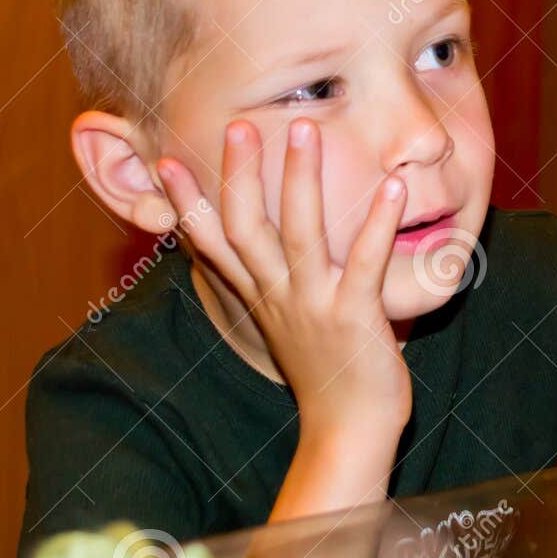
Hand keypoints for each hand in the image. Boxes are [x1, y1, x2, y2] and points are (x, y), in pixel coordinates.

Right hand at [155, 118, 412, 436]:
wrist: (349, 434)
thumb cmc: (327, 372)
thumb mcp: (287, 321)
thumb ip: (275, 281)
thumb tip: (265, 247)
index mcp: (260, 295)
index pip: (212, 242)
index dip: (186, 203)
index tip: (163, 161)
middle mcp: (278, 297)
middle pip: (246, 227)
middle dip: (239, 173)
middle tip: (237, 123)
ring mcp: (314, 306)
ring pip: (298, 234)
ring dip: (300, 178)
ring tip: (306, 128)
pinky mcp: (354, 318)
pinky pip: (365, 265)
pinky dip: (377, 226)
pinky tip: (393, 192)